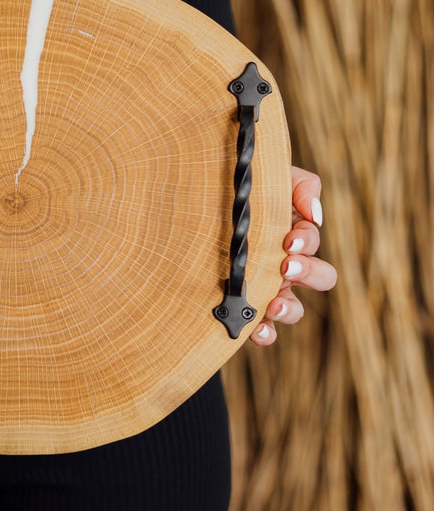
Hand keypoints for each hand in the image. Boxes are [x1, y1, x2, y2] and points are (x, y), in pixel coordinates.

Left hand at [250, 166, 337, 345]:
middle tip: (285, 265)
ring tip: (274, 305)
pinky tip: (254, 329)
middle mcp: (283, 264)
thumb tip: (313, 213)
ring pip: (293, 308)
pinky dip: (264, 333)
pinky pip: (262, 329)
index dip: (305, 242)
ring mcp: (266, 288)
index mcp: (291, 233)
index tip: (289, 241)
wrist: (191, 199)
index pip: (310, 240)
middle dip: (307, 272)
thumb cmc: (238, 192)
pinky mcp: (244, 306)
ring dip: (288, 308)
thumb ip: (301, 186)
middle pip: (319, 277)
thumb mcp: (271, 177)